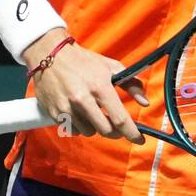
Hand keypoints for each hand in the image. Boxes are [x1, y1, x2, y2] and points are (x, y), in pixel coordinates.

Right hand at [23, 29, 147, 143]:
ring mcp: (67, 107)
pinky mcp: (54, 112)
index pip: (120, 119)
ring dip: (95, 127)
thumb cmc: (84, 61)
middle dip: (114, 131)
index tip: (139, 140)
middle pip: (105, 130)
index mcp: (100, 87)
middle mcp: (83, 100)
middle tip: (115, 125)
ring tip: (94, 113)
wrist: (50, 55)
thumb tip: (145, 102)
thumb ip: (131, 84)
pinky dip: (79, 126)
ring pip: (89, 132)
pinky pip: (73, 130)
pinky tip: (80, 114)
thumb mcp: (111, 67)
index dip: (132, 133)